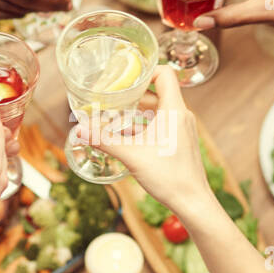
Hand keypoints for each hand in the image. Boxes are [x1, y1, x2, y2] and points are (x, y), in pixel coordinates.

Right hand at [76, 67, 214, 217]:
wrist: (193, 202)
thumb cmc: (170, 177)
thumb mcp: (132, 156)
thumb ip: (105, 140)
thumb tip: (81, 129)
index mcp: (174, 110)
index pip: (164, 74)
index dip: (145, 70)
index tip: (124, 76)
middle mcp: (181, 116)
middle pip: (157, 92)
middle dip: (133, 94)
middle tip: (112, 96)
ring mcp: (182, 129)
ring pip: (158, 110)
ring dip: (137, 111)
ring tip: (115, 115)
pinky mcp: (180, 142)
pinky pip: (161, 125)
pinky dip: (144, 126)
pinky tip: (127, 137)